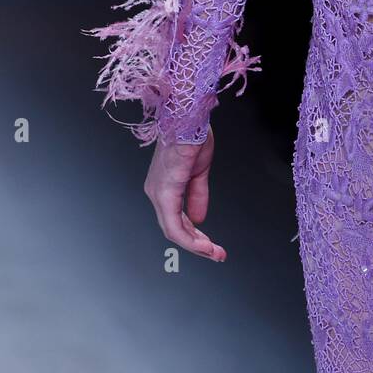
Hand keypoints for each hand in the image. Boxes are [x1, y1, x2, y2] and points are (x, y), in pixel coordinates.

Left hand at [144, 130, 225, 261]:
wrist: (189, 119)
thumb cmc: (191, 136)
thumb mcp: (198, 172)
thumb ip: (197, 196)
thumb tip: (197, 218)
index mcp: (163, 186)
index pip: (175, 219)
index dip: (194, 235)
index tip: (211, 245)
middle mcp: (155, 192)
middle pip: (173, 229)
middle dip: (197, 244)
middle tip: (216, 254)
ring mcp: (158, 193)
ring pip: (173, 231)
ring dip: (196, 246)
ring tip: (215, 253)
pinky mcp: (165, 192)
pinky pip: (174, 224)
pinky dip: (190, 239)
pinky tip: (204, 246)